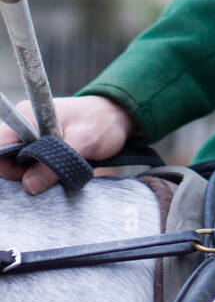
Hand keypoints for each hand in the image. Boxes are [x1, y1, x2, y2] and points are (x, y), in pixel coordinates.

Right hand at [0, 95, 138, 194]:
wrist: (117, 117)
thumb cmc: (102, 122)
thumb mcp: (83, 142)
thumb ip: (56, 162)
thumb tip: (29, 186)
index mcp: (27, 115)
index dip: (6, 165)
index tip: (26, 175)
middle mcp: (22, 123)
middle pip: (3, 158)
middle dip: (21, 173)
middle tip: (48, 175)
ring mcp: (29, 135)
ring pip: (14, 165)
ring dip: (32, 175)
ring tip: (57, 171)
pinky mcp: (37, 146)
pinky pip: (27, 166)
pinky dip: (38, 174)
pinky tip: (56, 171)